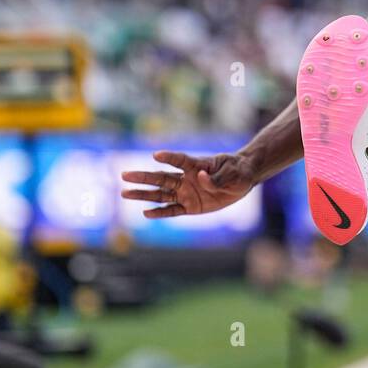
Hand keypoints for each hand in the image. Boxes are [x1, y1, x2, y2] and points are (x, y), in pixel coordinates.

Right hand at [120, 151, 256, 218]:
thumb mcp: (231, 174)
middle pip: (161, 178)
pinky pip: (172, 211)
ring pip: (161, 194)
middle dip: (143, 177)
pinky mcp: (190, 207)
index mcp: (196, 165)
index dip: (169, 157)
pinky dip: (160, 213)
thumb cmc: (236, 171)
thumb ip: (215, 178)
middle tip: (124, 175)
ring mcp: (187, 193)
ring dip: (144, 194)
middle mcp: (187, 179)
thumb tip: (199, 178)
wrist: (243, 180)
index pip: (180, 160)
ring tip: (125, 193)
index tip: (156, 154)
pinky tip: (145, 213)